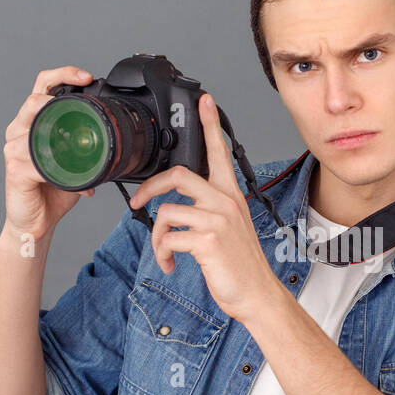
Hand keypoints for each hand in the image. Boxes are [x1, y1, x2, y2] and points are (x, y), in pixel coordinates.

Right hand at [1, 65, 97, 243]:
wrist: (36, 223)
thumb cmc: (52, 191)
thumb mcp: (76, 165)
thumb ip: (88, 151)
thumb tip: (117, 146)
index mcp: (33, 124)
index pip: (43, 87)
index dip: (63, 74)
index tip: (86, 77)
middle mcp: (19, 132)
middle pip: (36, 99)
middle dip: (61, 91)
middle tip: (87, 93)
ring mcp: (15, 149)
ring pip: (35, 127)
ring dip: (61, 132)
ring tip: (79, 140)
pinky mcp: (15, 169)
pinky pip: (38, 162)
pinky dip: (58, 168)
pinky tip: (71, 176)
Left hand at [128, 93, 282, 325]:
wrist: (256, 293)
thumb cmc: (240, 264)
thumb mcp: (229, 228)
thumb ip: (209, 210)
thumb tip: (176, 209)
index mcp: (230, 195)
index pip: (219, 152)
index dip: (210, 124)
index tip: (204, 101)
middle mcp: (225, 202)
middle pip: (178, 175)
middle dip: (150, 188)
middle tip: (138, 202)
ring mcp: (217, 220)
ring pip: (166, 213)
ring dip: (156, 237)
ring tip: (166, 252)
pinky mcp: (207, 240)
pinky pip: (168, 238)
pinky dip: (163, 254)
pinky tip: (171, 264)